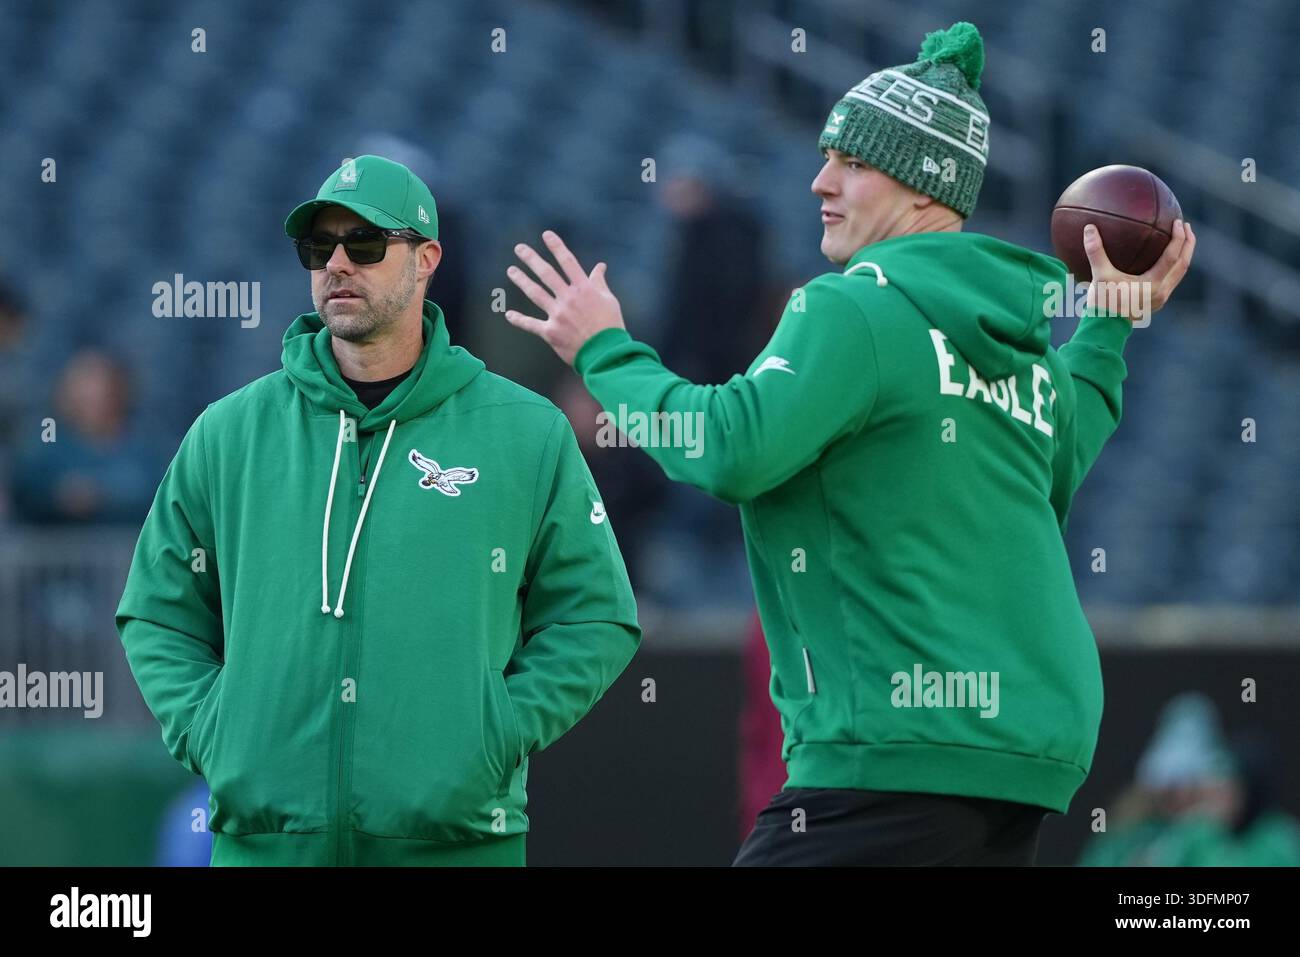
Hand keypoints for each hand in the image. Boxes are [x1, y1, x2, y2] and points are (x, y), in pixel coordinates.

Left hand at [505, 231, 624, 365]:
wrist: (606, 354)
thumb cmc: (611, 326)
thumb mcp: (609, 300)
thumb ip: (599, 282)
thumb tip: (600, 266)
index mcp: (584, 289)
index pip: (568, 262)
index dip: (556, 247)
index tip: (546, 235)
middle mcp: (568, 299)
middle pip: (546, 274)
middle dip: (531, 259)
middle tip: (519, 248)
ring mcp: (558, 315)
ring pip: (535, 293)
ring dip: (521, 280)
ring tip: (510, 271)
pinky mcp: (550, 332)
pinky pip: (531, 324)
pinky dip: (519, 320)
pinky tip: (509, 314)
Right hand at [1083, 218, 1195, 320]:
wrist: (1104, 329)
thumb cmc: (1103, 304)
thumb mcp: (1099, 277)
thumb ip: (1096, 252)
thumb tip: (1089, 228)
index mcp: (1153, 284)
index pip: (1172, 257)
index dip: (1177, 238)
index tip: (1178, 222)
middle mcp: (1162, 291)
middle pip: (1183, 264)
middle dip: (1188, 244)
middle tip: (1186, 226)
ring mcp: (1160, 299)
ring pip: (1180, 273)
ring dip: (1183, 255)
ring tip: (1181, 241)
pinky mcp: (1155, 302)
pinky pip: (1171, 280)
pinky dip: (1174, 266)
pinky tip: (1167, 260)